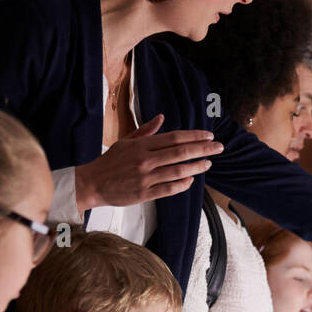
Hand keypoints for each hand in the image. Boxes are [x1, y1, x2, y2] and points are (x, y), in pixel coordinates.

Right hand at [76, 114, 223, 209]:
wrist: (92, 183)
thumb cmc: (109, 162)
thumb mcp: (126, 141)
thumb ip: (146, 130)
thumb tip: (162, 118)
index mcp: (142, 145)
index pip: (174, 137)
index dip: (194, 136)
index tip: (208, 135)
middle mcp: (145, 160)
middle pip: (180, 152)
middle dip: (203, 149)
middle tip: (218, 147)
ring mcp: (145, 178)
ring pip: (177, 171)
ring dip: (196, 167)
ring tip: (208, 163)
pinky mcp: (143, 194)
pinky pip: (168, 189)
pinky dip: (182, 185)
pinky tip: (191, 180)